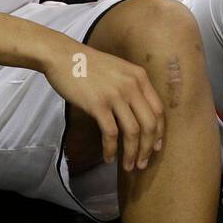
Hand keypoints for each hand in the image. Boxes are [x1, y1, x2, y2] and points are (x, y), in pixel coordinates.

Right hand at [41, 40, 165, 171]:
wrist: (64, 56)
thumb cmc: (90, 65)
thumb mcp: (119, 70)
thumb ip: (132, 87)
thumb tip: (138, 115)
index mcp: (140, 77)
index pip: (158, 110)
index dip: (158, 132)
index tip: (155, 147)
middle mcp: (132, 85)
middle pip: (149, 124)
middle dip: (148, 148)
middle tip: (142, 163)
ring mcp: (115, 95)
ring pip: (133, 132)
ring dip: (131, 153)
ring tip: (128, 166)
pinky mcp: (98, 104)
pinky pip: (111, 133)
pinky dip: (111, 149)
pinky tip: (109, 158)